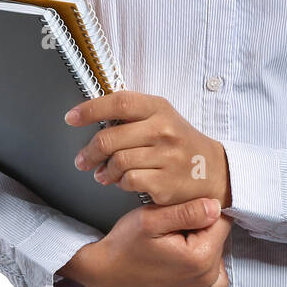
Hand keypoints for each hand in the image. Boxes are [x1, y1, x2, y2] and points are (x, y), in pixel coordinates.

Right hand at [59, 197, 231, 286]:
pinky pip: (215, 271)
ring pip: (218, 249)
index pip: (221, 218)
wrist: (107, 270)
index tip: (180, 211)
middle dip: (201, 225)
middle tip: (172, 226)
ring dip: (202, 240)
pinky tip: (187, 252)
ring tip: (176, 238)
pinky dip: (206, 260)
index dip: (201, 208)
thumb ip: (187, 211)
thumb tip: (216, 205)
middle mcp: (206, 277)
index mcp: (200, 257)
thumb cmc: (125, 245)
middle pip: (220, 234)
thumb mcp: (151, 219)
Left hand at [66, 90, 230, 208]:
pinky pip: (130, 181)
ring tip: (102, 174)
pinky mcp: (166, 183)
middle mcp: (163, 130)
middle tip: (83, 160)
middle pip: (111, 138)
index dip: (90, 109)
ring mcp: (166, 157)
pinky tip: (122, 182)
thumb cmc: (181, 143)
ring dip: (103, 171)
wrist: (215, 170)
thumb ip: (132, 115)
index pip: (119, 103)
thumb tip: (93, 117)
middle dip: (90, 152)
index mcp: (159, 108)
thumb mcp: (163, 117)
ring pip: (117, 162)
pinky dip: (120, 183)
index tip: (71, 118)